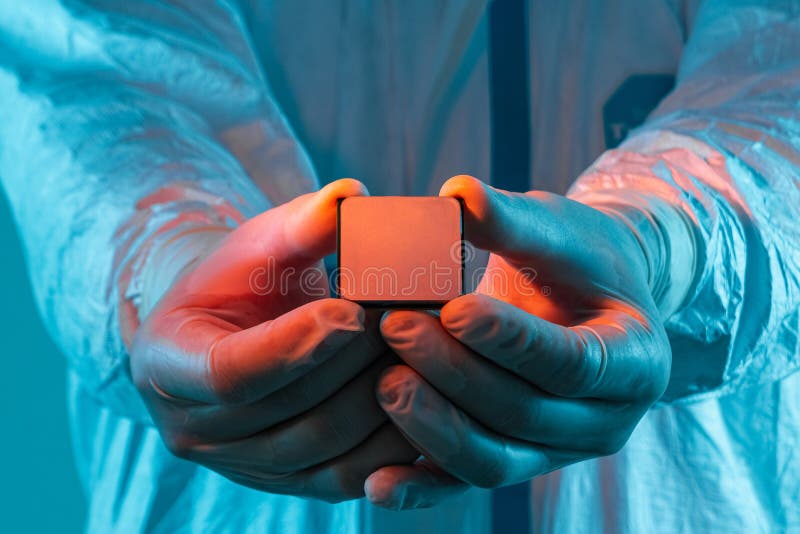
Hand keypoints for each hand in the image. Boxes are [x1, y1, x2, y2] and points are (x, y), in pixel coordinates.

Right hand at [131, 179, 417, 502]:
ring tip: (418, 349)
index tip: (354, 309)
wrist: (232, 328)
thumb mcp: (262, 243)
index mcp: (168, 365)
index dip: (295, 344)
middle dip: (352, 362)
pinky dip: (388, 440)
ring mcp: (240, 465)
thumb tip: (353, 193)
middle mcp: (194, 429)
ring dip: (378, 397)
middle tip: (406, 319)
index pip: (231, 371)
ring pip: (322, 446)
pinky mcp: (286, 483)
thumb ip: (302, 223)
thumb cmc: (244, 278)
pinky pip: (344, 476)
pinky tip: (422, 393)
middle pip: (286, 410)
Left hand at [365, 175, 671, 509]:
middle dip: (456, 373)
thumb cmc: (574, 257)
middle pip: (525, 413)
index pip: (574, 363)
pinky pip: (466, 484)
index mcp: (634, 360)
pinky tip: (374, 483)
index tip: (454, 307)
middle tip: (395, 326)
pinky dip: (422, 488)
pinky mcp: (514, 461)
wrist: (582, 298)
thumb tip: (457, 192)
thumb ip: (511, 218)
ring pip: (495, 461)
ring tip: (383, 381)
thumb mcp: (555, 228)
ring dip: (435, 426)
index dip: (513, 340)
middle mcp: (604, 420)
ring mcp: (557, 451)